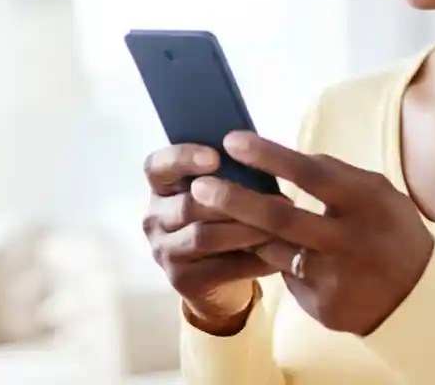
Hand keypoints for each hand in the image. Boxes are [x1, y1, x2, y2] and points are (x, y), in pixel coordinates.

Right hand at [142, 143, 283, 331]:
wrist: (218, 280)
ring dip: (246, 230)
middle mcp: (154, 218)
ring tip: (281, 225)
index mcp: (161, 188)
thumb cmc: (224, 222)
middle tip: (278, 198)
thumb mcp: (222, 194)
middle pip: (188, 204)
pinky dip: (254, 260)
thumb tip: (264, 153)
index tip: (216, 156)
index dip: (183, 158)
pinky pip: (221, 267)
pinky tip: (279, 255)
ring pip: (205, 236)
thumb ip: (231, 175)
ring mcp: (164, 251)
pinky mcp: (181, 279)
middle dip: (234, 200)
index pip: (157, 166)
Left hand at [189, 132, 434, 336]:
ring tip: (211, 214)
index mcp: (367, 203)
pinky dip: (267, 258)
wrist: (417, 302)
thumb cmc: (391, 232)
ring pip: (273, 250)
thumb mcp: (378, 195)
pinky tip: (251, 246)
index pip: (311, 174)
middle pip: (281, 218)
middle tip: (199, 186)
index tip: (232, 141)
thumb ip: (337, 176)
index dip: (268, 156)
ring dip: (240, 231)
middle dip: (234, 200)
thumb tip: (287, 159)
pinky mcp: (322, 306)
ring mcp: (335, 278)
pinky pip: (284, 276)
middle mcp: (350, 241)